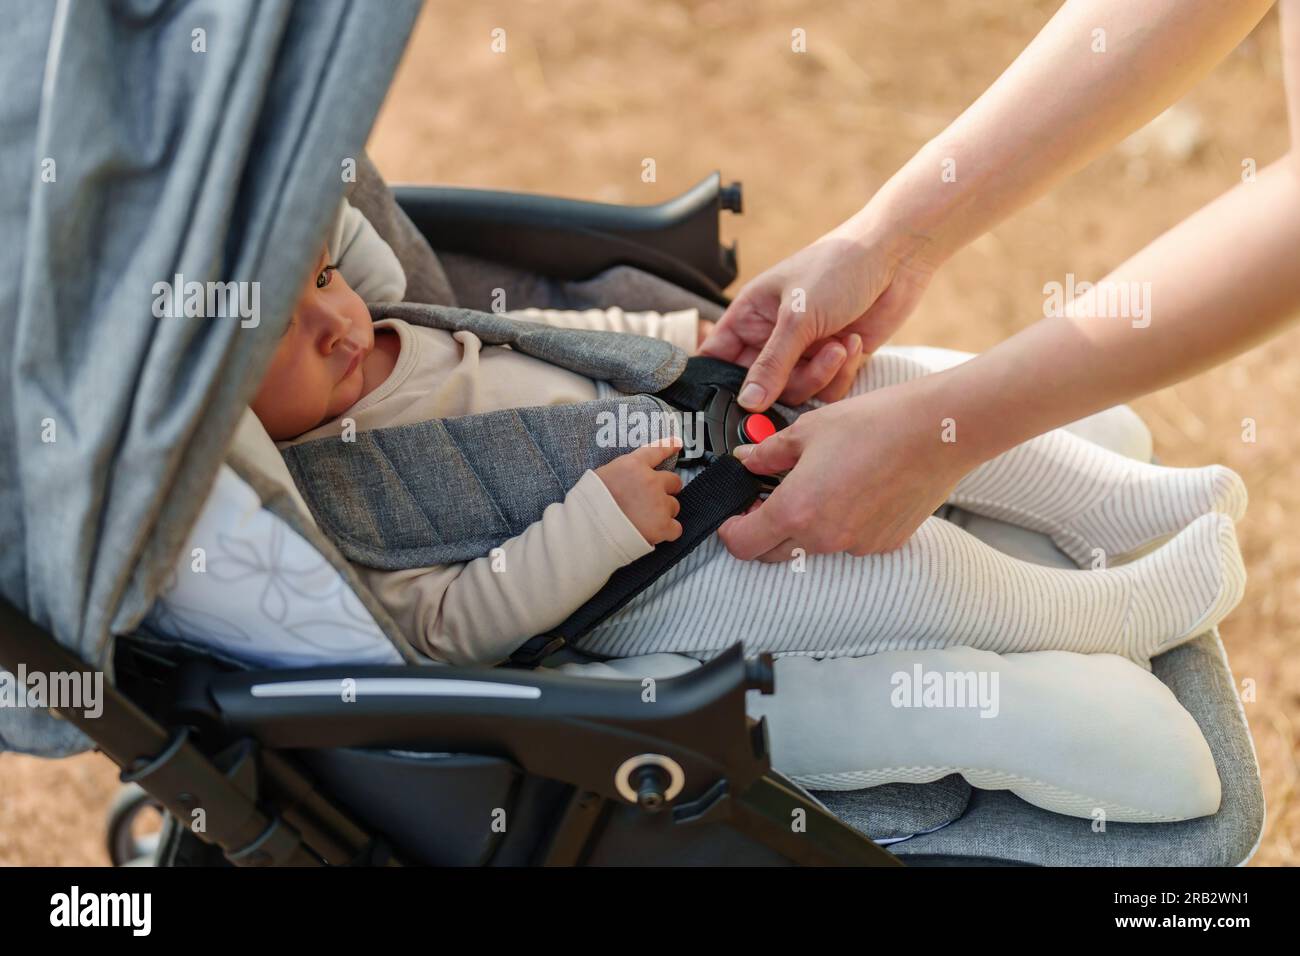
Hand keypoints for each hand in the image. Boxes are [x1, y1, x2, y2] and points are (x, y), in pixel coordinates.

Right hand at [595, 439, 684, 545]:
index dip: (669, 446)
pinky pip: (675, 528)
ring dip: (664, 512)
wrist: (590, 529)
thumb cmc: (589, 504)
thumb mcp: (600, 477)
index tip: (676, 444)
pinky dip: (667, 532)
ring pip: (674, 506)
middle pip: (674, 481)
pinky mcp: (663, 526)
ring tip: (645, 520)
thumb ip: (619, 473)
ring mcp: (659, 504)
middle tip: (653, 499)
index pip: (657, 450)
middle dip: (666, 490)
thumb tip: (626, 478)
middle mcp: (651, 481)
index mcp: (633, 466)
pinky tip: (654, 533)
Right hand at [699, 213, 936, 409]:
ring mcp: (803, 352)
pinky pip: (827, 391)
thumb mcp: (798, 316)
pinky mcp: (835, 362)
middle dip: (784, 383)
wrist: (897, 257)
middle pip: (759, 387)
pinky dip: (842, 374)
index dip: (717, 382)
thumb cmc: (839, 266)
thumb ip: (772, 364)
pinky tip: (854, 342)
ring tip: (838, 345)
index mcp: (750, 316)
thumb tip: (747, 403)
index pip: (716, 358)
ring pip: (796, 394)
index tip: (732, 401)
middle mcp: (773, 337)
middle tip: (803, 366)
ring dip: (819, 376)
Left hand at [717, 376, 970, 559]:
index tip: (734, 513)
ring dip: (803, 527)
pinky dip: (840, 524)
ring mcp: (856, 546)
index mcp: (796, 511)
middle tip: (767, 498)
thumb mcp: (807, 430)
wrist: (938, 432)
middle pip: (772, 554)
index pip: (742, 544)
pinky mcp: (884, 544)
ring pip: (811, 548)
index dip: (730, 530)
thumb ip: (769, 452)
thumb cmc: (875, 424)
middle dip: (761, 532)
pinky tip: (853, 490)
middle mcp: (824, 538)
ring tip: (817, 486)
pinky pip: (848, 542)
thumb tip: (747, 460)